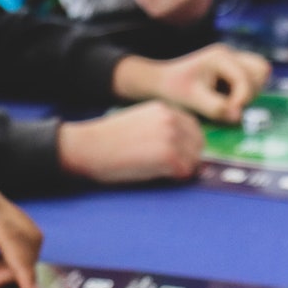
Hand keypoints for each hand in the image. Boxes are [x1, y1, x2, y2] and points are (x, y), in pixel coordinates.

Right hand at [58, 100, 203, 181]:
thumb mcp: (139, 121)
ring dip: (181, 169)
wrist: (89, 146)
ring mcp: (172, 136)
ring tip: (159, 171)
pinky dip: (174, 178)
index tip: (178, 156)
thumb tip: (183, 147)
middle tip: (171, 169)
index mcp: (164, 108)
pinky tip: (155, 175)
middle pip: (198, 144)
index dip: (188, 145)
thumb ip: (162, 128)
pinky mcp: (168, 156)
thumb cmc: (108, 140)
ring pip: (194, 160)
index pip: (193, 127)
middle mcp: (171, 119)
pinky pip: (184, 173)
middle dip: (188, 158)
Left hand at [113, 43, 271, 123]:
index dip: (241, 99)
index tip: (229, 114)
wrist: (160, 83)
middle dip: (250, 92)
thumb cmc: (173, 90)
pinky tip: (225, 101)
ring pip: (260, 75)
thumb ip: (216, 108)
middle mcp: (230, 54)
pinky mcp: (232, 71)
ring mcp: (232, 61)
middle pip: (262, 70)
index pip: (247, 78)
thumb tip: (238, 117)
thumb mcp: (192, 100)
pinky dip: (244, 94)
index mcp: (221, 56)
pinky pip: (252, 81)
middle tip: (229, 106)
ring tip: (227, 104)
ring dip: (249, 94)